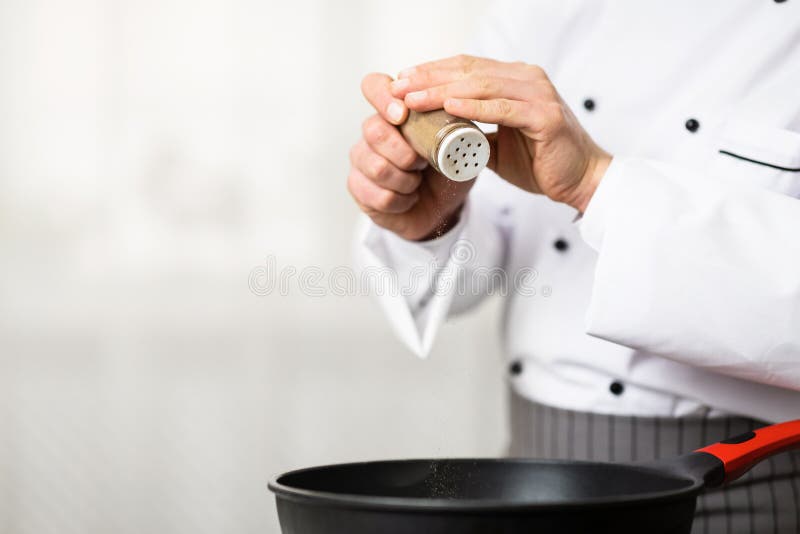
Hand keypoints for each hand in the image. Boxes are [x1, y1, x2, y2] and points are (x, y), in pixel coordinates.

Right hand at [347, 73, 474, 240]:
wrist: (443, 205)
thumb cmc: (447, 167)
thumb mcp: (460, 140)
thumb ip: (457, 120)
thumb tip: (464, 105)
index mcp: (394, 111)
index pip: (373, 86)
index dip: (384, 97)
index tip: (403, 114)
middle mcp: (372, 131)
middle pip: (374, 131)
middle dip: (405, 152)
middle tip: (423, 163)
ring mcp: (361, 159)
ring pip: (377, 167)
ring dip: (406, 180)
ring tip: (418, 182)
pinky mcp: (358, 188)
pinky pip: (378, 196)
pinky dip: (402, 200)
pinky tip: (410, 198)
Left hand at [391, 55, 611, 211]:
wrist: (580, 181)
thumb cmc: (541, 162)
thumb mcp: (498, 143)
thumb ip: (473, 130)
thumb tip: (439, 133)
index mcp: (515, 79)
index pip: (466, 67)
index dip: (431, 71)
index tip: (400, 81)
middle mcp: (527, 78)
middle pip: (468, 71)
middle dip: (428, 78)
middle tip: (397, 88)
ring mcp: (538, 94)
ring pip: (481, 85)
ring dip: (442, 91)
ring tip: (413, 99)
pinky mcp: (545, 117)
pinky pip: (502, 109)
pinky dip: (474, 107)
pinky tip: (449, 107)